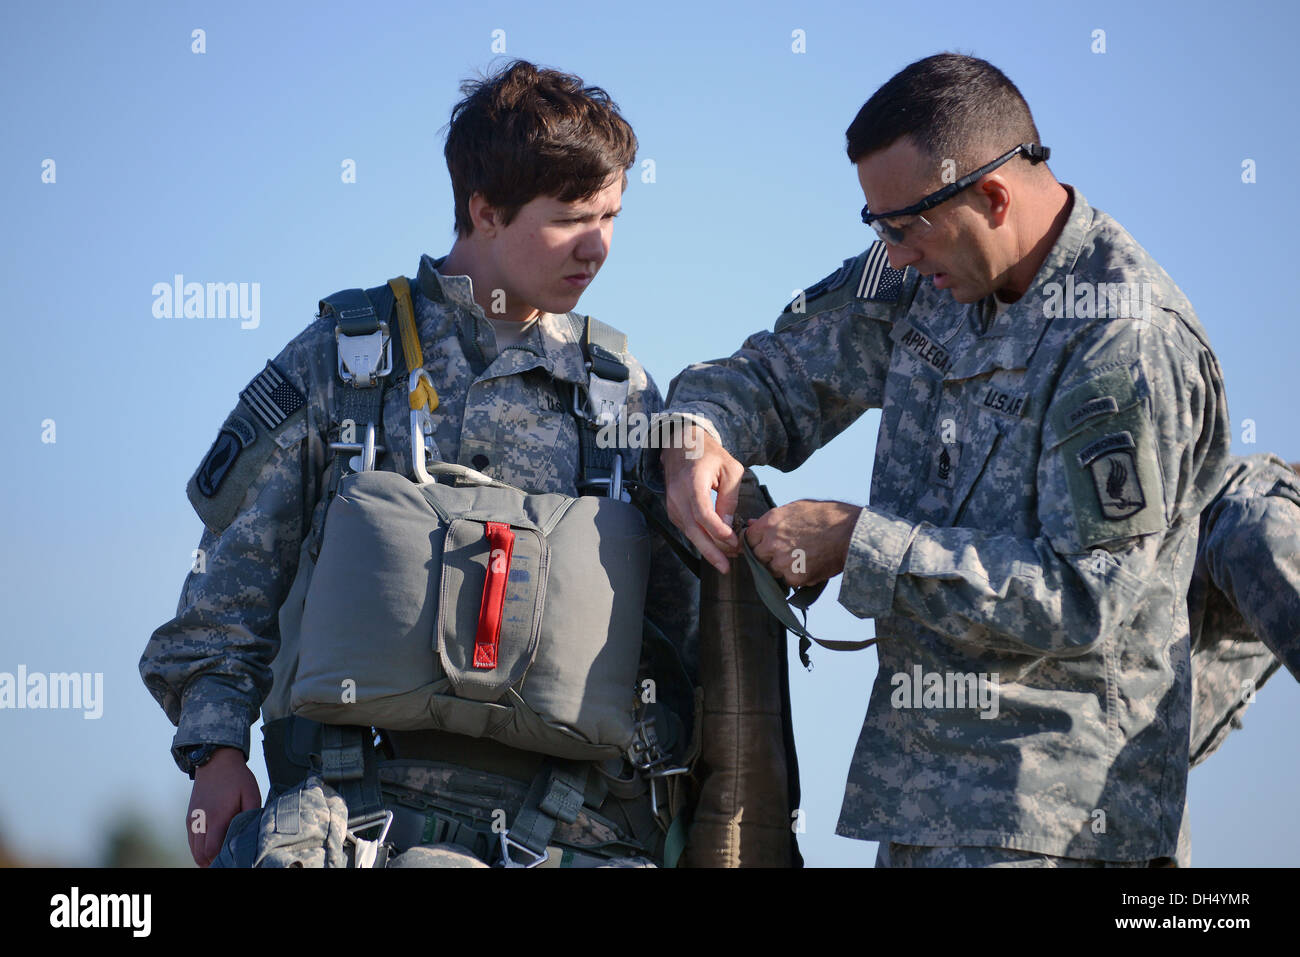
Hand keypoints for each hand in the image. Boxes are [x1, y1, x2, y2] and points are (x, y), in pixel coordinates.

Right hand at [188, 747, 259, 866]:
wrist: (215, 760)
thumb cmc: (237, 777)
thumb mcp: (251, 793)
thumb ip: (251, 815)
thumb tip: (252, 833)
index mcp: (217, 817)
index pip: (212, 851)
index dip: (221, 860)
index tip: (233, 861)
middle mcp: (201, 821)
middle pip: (201, 855)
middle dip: (213, 862)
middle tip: (228, 862)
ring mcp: (192, 820)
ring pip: (194, 850)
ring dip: (205, 857)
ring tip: (220, 859)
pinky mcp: (189, 818)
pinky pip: (191, 841)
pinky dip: (199, 849)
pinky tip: (211, 850)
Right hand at [661, 426, 743, 573]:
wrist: (681, 443)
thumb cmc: (708, 453)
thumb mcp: (730, 469)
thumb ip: (730, 497)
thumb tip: (729, 524)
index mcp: (692, 482)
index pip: (703, 514)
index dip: (718, 532)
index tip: (734, 541)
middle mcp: (677, 495)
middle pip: (692, 530)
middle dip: (711, 552)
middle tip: (726, 567)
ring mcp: (672, 503)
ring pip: (688, 533)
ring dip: (707, 548)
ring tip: (726, 559)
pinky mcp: (672, 509)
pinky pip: (685, 529)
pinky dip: (699, 540)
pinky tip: (714, 547)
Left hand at [745, 499, 861, 587]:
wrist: (850, 532)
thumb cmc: (826, 517)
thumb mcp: (796, 508)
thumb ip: (771, 519)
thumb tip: (751, 523)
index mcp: (769, 523)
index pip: (748, 538)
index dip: (757, 542)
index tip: (765, 544)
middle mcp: (771, 543)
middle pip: (757, 557)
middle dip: (768, 556)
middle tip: (787, 552)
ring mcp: (782, 562)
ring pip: (771, 571)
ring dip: (782, 568)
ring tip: (801, 557)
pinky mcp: (795, 577)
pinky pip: (788, 581)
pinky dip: (797, 576)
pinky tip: (810, 565)